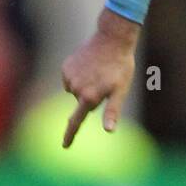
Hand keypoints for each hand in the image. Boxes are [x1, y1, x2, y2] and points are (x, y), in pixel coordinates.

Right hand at [61, 8, 138, 147]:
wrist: (112, 40)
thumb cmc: (120, 67)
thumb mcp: (120, 91)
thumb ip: (112, 111)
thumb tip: (109, 130)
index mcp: (89, 97)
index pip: (76, 121)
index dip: (70, 135)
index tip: (64, 146)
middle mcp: (75, 89)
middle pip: (82, 103)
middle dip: (92, 98)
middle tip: (106, 82)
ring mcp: (69, 77)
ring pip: (76, 90)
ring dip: (86, 85)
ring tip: (99, 71)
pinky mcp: (66, 67)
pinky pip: (72, 78)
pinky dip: (80, 75)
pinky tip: (90, 64)